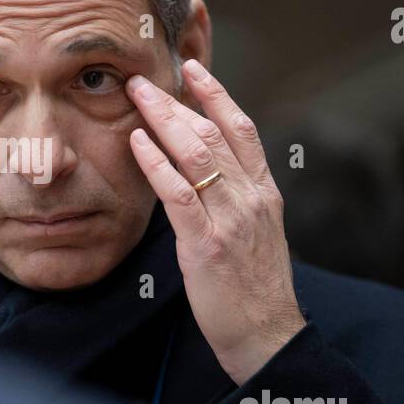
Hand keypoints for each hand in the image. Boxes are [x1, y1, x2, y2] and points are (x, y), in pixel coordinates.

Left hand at [126, 60, 304, 384]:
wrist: (267, 335)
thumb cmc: (254, 288)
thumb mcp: (254, 233)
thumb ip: (235, 199)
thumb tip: (206, 170)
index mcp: (264, 192)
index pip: (242, 129)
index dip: (216, 94)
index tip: (193, 68)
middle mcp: (251, 197)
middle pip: (214, 132)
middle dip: (177, 99)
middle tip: (145, 77)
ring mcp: (231, 219)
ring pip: (197, 154)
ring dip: (163, 119)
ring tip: (136, 96)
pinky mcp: (208, 244)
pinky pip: (179, 194)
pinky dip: (156, 164)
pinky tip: (137, 143)